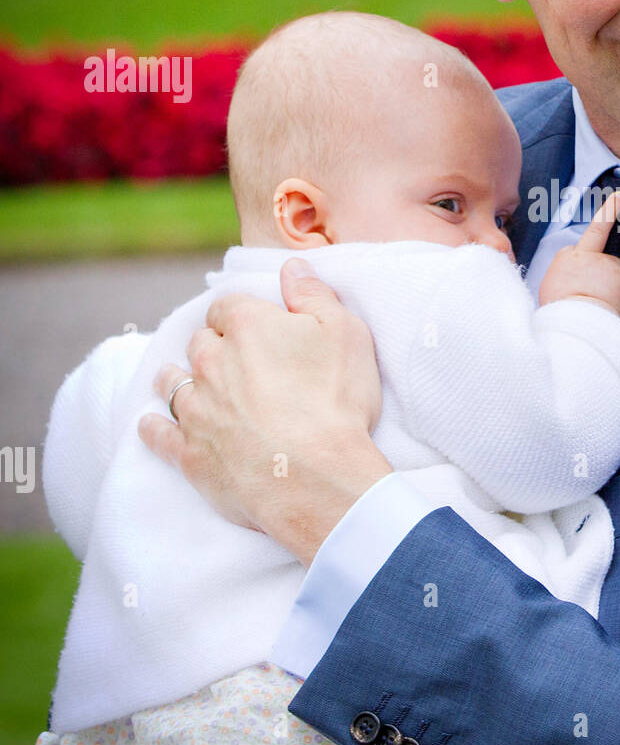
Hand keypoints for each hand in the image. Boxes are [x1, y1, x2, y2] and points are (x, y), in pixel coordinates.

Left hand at [138, 258, 391, 563]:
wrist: (314, 477)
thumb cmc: (335, 401)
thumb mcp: (345, 333)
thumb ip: (314, 294)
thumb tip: (292, 267)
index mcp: (247, 327)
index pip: (227, 306)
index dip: (238, 314)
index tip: (249, 324)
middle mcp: (211, 362)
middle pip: (199, 343)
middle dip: (211, 346)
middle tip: (227, 357)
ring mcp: (195, 408)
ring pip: (172, 383)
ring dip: (177, 378)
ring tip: (183, 381)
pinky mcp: (189, 451)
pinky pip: (159, 433)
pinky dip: (153, 426)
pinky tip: (150, 424)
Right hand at [538, 191, 619, 317]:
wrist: (572, 322)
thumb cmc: (558, 313)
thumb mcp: (549, 290)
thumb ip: (564, 277)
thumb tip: (571, 284)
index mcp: (565, 258)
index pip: (586, 236)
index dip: (606, 216)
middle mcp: (586, 254)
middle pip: (603, 259)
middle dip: (604, 274)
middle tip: (595, 295)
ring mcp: (606, 262)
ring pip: (617, 272)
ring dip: (614, 286)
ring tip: (601, 304)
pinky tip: (614, 304)